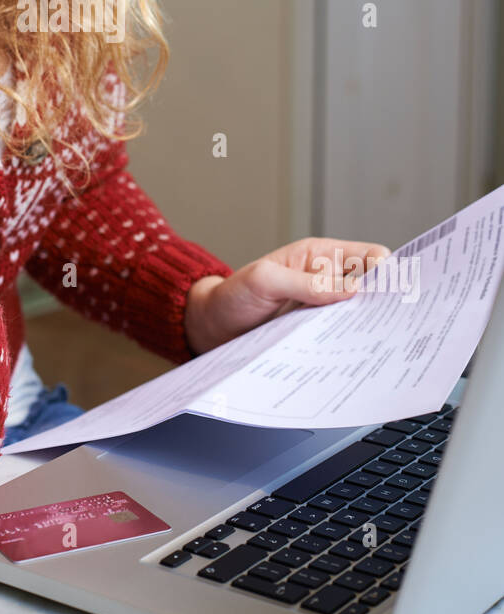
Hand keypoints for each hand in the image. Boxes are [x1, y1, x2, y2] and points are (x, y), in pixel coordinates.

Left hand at [185, 236, 391, 354]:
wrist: (209, 327)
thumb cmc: (231, 297)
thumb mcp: (263, 282)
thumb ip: (304, 283)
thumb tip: (351, 290)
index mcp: (318, 256)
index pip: (369, 256)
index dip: (389, 270)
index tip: (403, 292)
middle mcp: (325, 280)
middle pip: (371, 287)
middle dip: (385, 303)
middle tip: (399, 326)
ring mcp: (321, 307)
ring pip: (359, 314)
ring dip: (367, 327)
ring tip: (380, 346)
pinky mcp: (314, 332)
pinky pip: (341, 335)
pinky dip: (349, 343)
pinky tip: (354, 357)